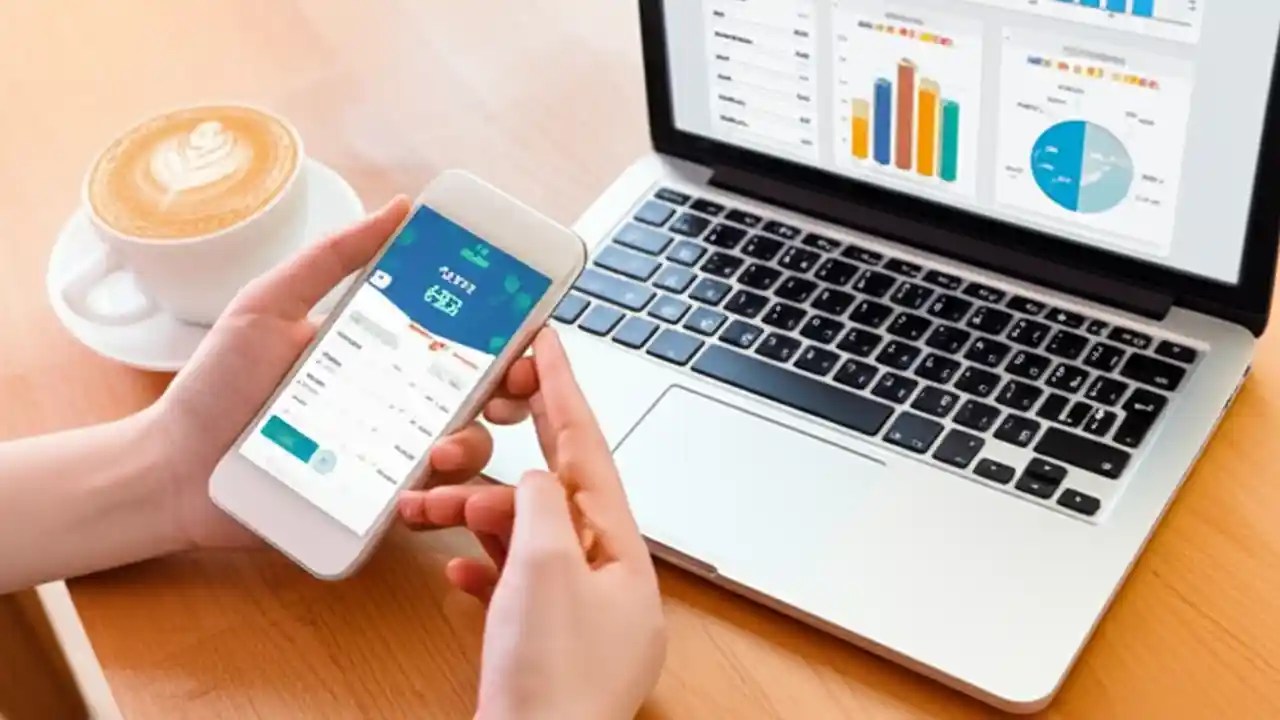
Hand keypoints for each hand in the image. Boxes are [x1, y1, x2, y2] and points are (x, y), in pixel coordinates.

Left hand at [151, 197, 536, 548]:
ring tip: (440, 449)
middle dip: (513, 390)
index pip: (460, 334)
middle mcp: (397, 401)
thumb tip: (397, 207)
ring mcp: (391, 455)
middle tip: (510, 388)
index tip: (526, 324)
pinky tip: (414, 490)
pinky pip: (430, 501)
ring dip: (472, 447)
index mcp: (382, 349)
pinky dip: (437, 496)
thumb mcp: (271, 304)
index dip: (503, 331)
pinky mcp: (377, 504)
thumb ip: (333, 257)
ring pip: (468, 450)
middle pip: (482, 394)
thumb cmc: (216, 385)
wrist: (174, 470)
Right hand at [399, 329, 665, 719]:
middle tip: (480, 411)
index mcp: (623, 555)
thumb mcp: (542, 568)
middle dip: (508, 457)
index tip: (547, 346)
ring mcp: (576, 616)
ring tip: (428, 509)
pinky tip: (454, 569)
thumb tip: (540, 476)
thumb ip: (542, 504)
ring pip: (525, 540)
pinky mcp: (542, 645)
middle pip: (558, 494)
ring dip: (476, 518)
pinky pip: (512, 587)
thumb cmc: (548, 683)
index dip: (565, 394)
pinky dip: (481, 569)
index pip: (592, 454)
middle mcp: (607, 581)